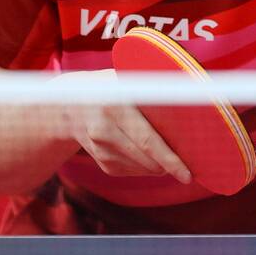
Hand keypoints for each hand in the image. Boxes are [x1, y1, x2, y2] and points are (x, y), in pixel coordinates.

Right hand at [52, 70, 192, 183]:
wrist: (67, 105)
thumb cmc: (109, 87)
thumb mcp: (124, 80)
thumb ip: (150, 88)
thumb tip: (187, 96)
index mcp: (114, 107)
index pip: (147, 141)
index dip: (170, 160)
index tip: (187, 174)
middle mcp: (104, 130)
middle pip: (147, 159)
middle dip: (170, 165)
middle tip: (188, 164)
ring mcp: (100, 150)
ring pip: (143, 168)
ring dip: (160, 165)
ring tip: (169, 153)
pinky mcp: (102, 163)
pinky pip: (134, 170)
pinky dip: (147, 164)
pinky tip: (146, 151)